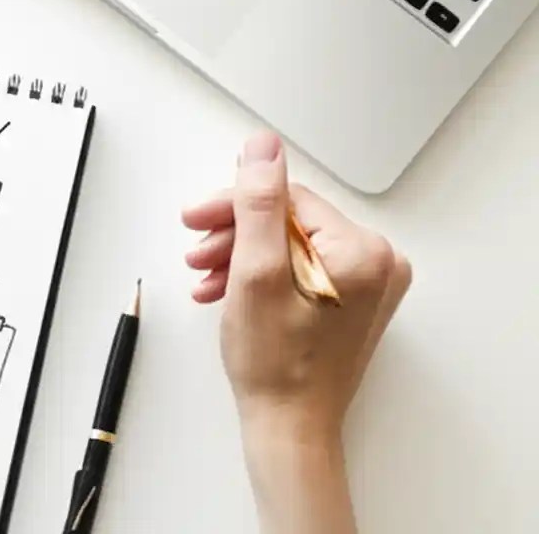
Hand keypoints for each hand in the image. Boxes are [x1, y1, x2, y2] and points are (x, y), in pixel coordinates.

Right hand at [181, 131, 411, 533]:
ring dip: (243, 255)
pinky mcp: (353, 300)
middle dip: (236, 234)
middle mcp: (379, 262)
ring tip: (208, 279)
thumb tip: (262, 149)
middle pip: (290, 221)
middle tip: (198, 252)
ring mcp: (368, 284)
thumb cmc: (276, 366)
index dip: (235, 206)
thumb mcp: (256, 275)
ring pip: (291, 244)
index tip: (196, 220)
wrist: (289, 427)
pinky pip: (301, 267)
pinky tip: (229, 289)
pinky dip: (263, 274)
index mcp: (363, 251)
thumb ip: (260, 205)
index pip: (289, 199)